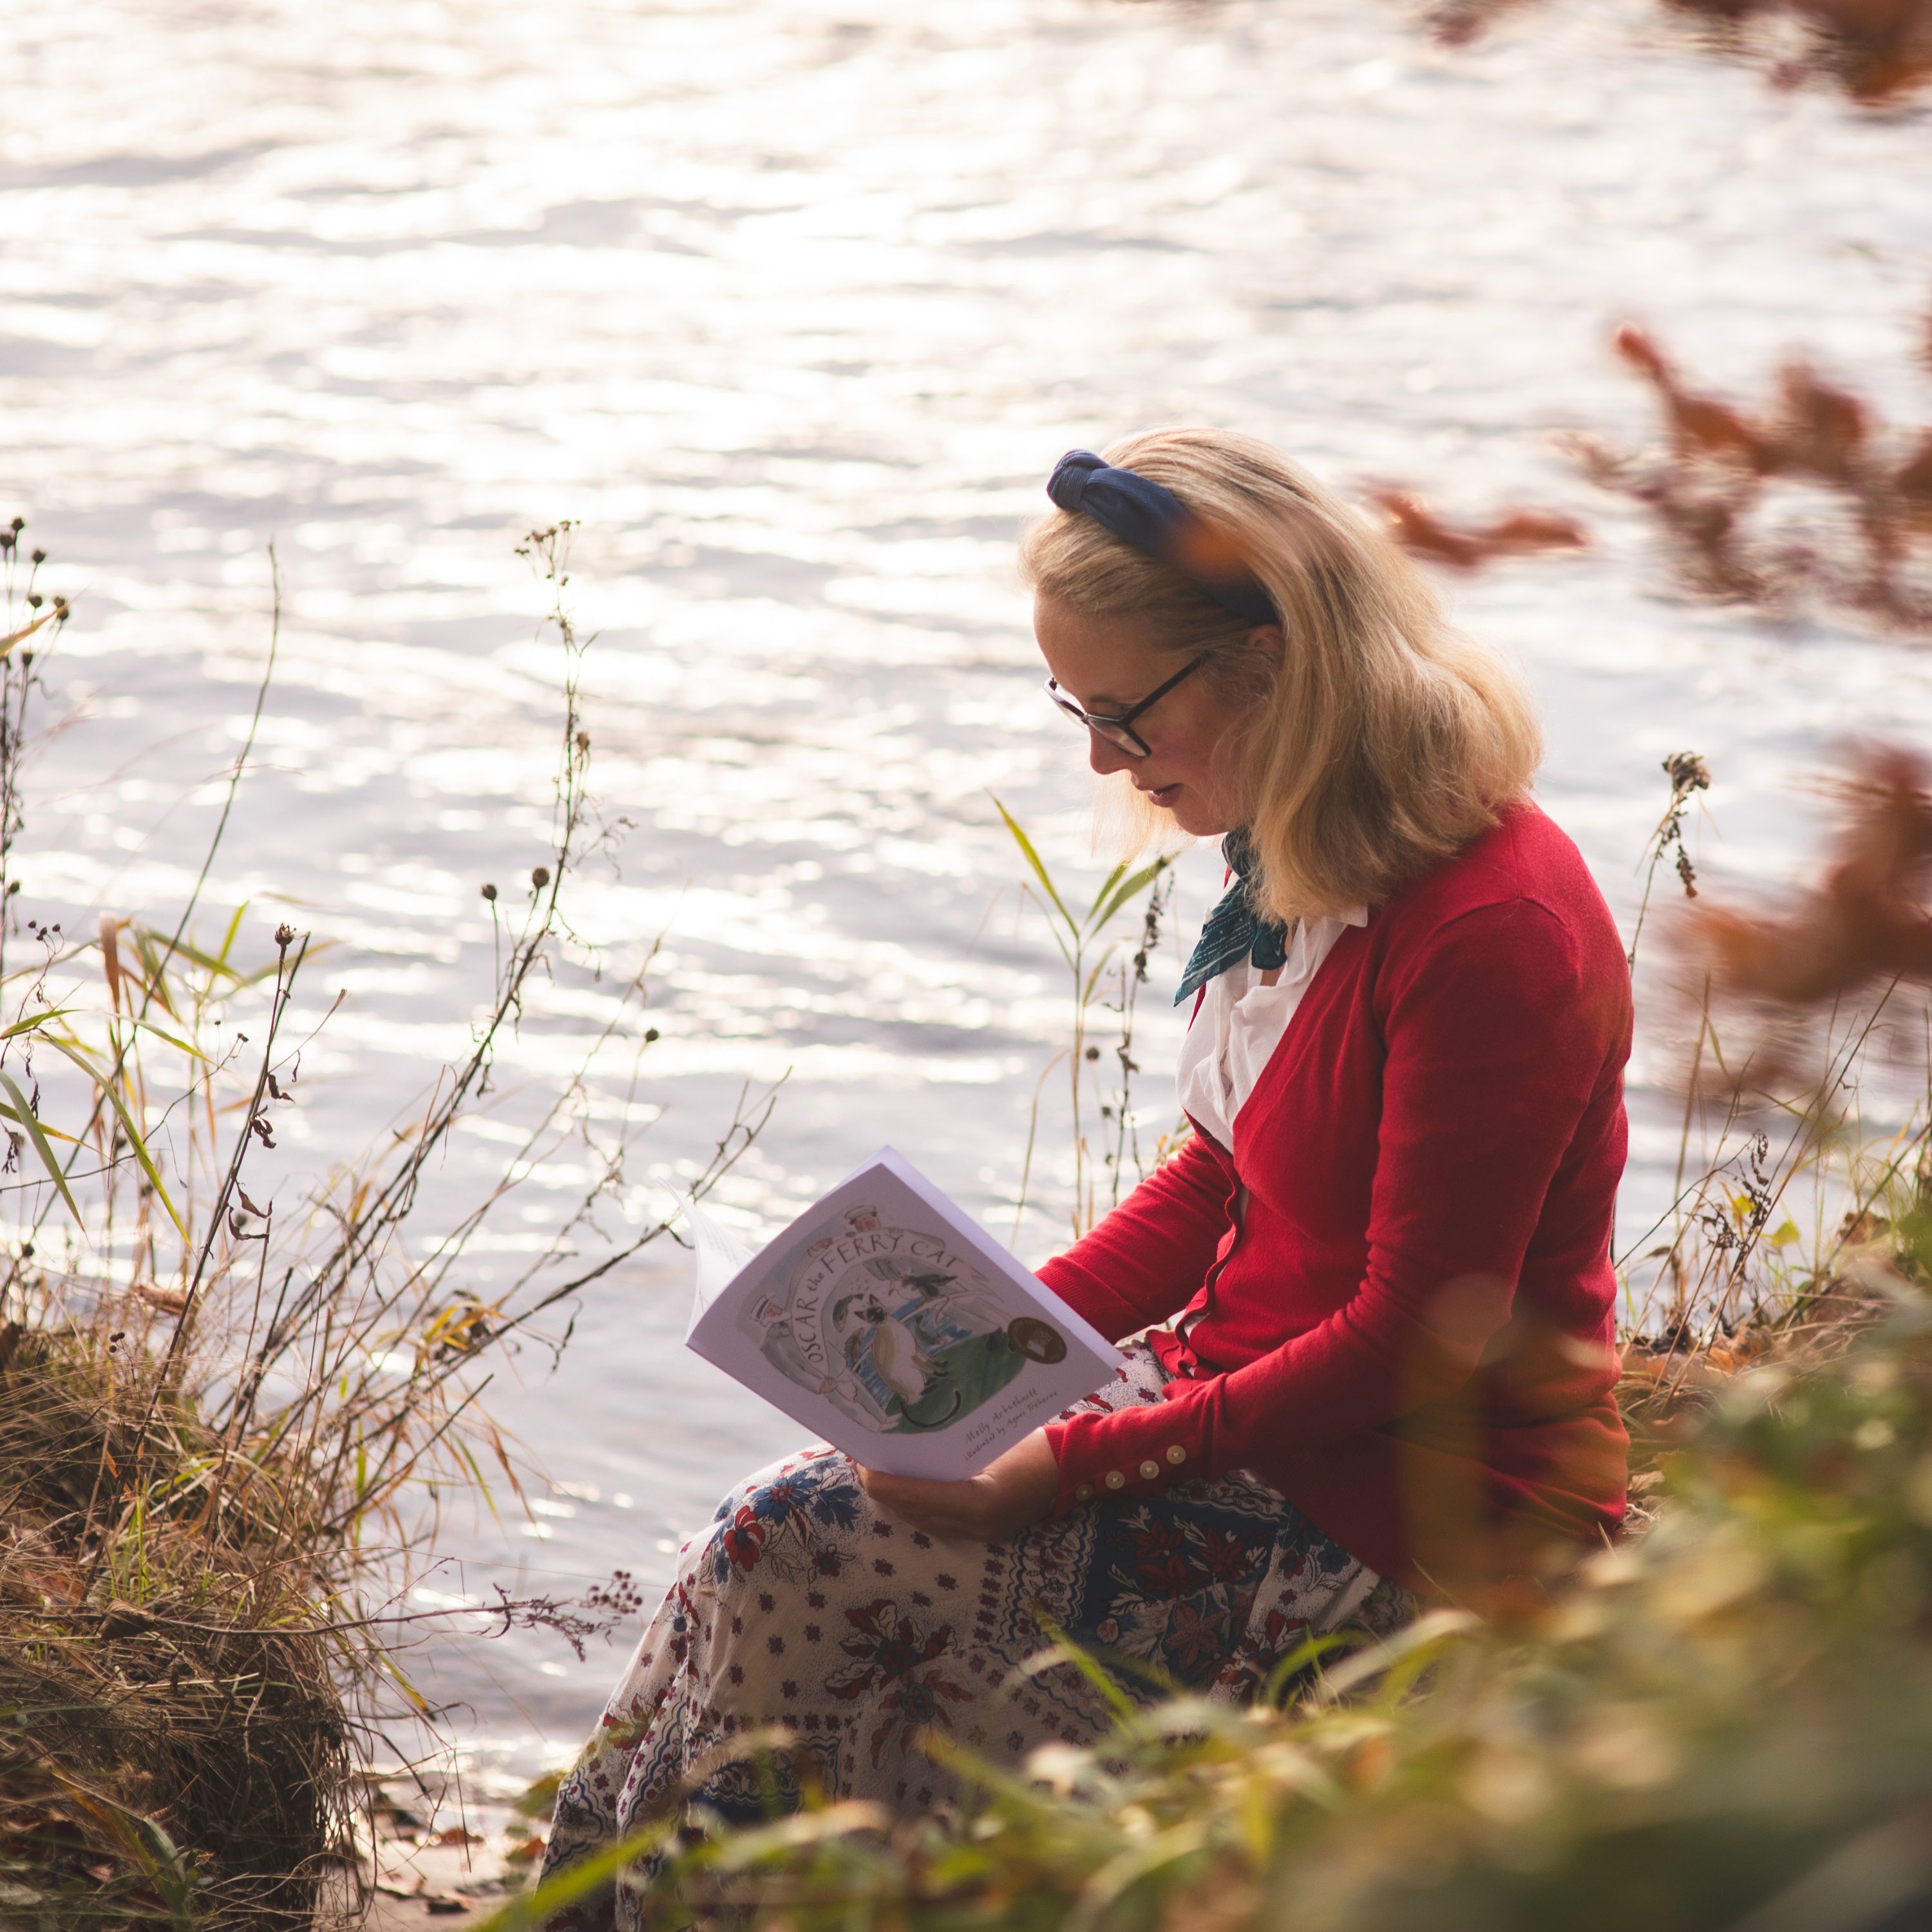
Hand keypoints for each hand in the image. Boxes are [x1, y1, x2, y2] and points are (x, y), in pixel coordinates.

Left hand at [854, 1429, 1058, 1542]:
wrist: (1072, 1467)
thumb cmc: (1034, 1445)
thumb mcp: (991, 1440)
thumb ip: (951, 1447)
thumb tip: (905, 1439)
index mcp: (979, 1501)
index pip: (915, 1497)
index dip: (883, 1482)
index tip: (861, 1463)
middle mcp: (976, 1525)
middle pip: (913, 1512)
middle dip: (883, 1490)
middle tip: (862, 1461)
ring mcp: (981, 1534)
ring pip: (923, 1522)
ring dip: (897, 1501)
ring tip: (877, 1473)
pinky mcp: (984, 1534)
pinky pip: (939, 1524)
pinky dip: (918, 1507)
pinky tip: (906, 1487)